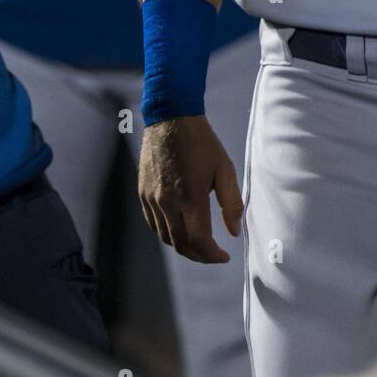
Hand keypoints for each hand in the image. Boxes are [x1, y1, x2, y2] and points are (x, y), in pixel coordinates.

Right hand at [138, 115, 242, 263]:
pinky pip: (153, 224)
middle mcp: (168, 203)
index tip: (224, 256)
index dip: (212, 255)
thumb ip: (231, 202)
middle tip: (213, 255)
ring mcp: (152, 199)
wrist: (170, 119)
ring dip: (183, 247)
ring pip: (165, 237)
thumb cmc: (202, 143)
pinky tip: (179, 231)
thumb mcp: (224, 169)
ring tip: (199, 246)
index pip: (200, 240)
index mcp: (190, 197)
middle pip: (181, 244)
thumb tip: (233, 231)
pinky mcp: (143, 194)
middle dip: (199, 256)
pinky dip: (167, 234)